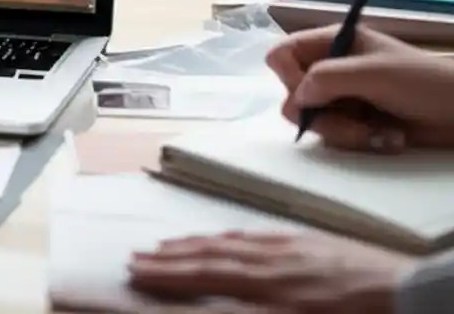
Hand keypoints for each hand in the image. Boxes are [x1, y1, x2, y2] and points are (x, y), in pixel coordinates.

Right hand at [129, 231, 412, 312]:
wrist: (406, 292)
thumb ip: (247, 310)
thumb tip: (213, 303)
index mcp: (267, 287)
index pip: (204, 278)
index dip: (168, 275)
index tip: (137, 271)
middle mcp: (269, 263)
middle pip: (209, 259)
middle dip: (168, 259)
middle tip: (136, 257)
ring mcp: (286, 249)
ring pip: (227, 244)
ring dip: (191, 245)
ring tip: (164, 245)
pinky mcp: (305, 242)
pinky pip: (254, 236)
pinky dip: (226, 237)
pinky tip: (218, 238)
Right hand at [266, 26, 453, 151]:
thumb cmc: (424, 83)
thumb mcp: (374, 74)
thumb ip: (328, 78)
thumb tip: (297, 98)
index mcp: (333, 44)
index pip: (281, 55)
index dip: (289, 77)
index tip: (312, 94)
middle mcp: (331, 69)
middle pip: (293, 95)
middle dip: (323, 116)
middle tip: (354, 121)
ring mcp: (342, 98)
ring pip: (312, 121)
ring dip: (346, 133)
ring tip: (379, 133)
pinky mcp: (354, 123)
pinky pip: (335, 138)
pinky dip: (360, 142)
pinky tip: (387, 138)